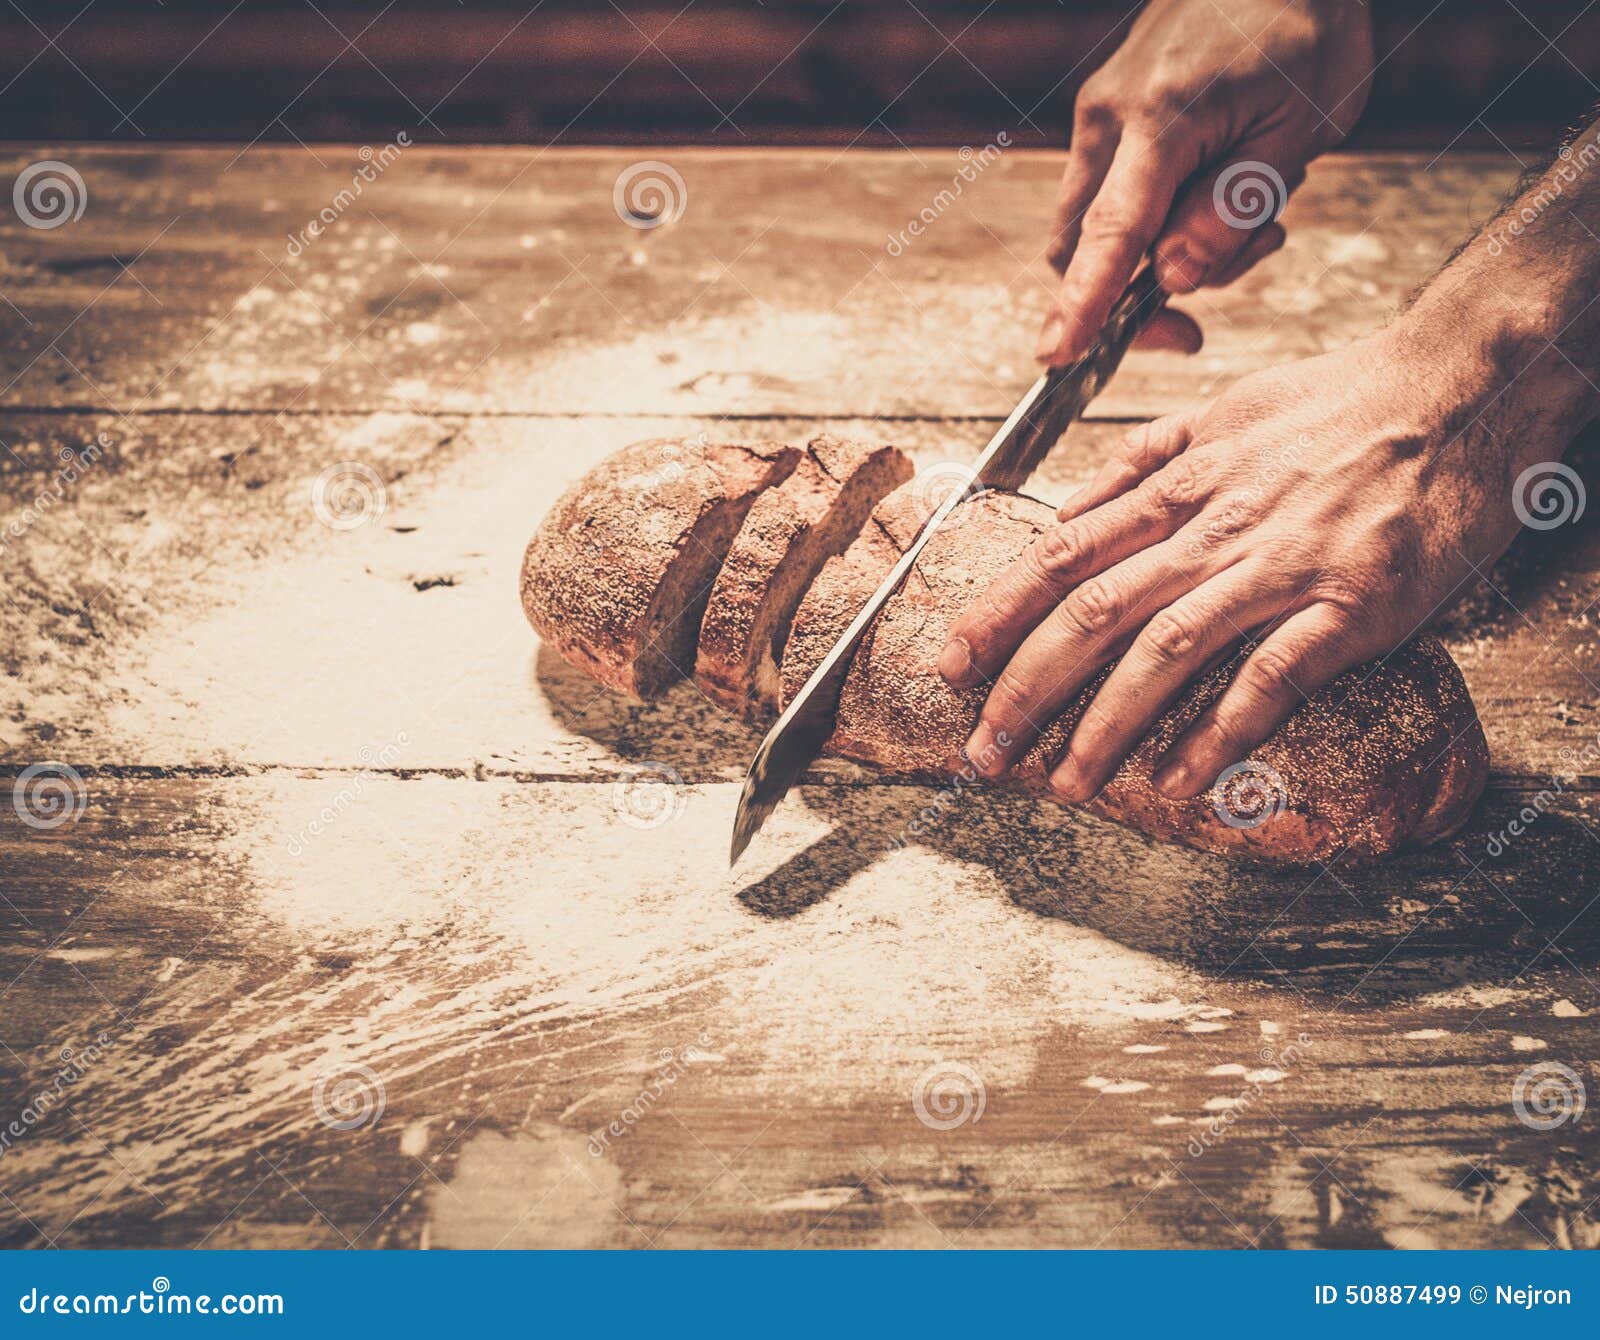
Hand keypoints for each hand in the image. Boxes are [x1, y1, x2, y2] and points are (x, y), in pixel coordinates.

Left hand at [938, 321, 1560, 801]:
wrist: (1462, 388)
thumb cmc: (1339, 405)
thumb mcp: (1221, 410)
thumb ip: (1140, 462)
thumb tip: (1066, 509)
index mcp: (1179, 484)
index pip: (1060, 554)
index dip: (997, 614)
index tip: (949, 663)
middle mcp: (1214, 526)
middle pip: (1091, 613)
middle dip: (1025, 689)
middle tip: (983, 751)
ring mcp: (1279, 566)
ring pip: (1164, 652)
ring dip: (1104, 727)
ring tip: (1064, 783)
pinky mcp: (1349, 604)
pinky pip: (1268, 679)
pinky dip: (1216, 734)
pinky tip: (1177, 780)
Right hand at [1040, 0, 1372, 364]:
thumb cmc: (1304, 29)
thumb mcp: (1297, 128)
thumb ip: (1231, 209)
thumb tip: (1173, 277)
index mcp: (1162, 117)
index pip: (1112, 231)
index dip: (1086, 300)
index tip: (1057, 353)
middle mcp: (1111, 117)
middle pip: (1080, 246)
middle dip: (1129, 302)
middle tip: (1195, 326)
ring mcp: (1102, 115)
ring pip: (1098, 230)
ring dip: (1161, 260)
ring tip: (1254, 227)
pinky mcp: (1110, 118)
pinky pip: (1115, 198)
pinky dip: (1159, 226)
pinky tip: (1226, 200)